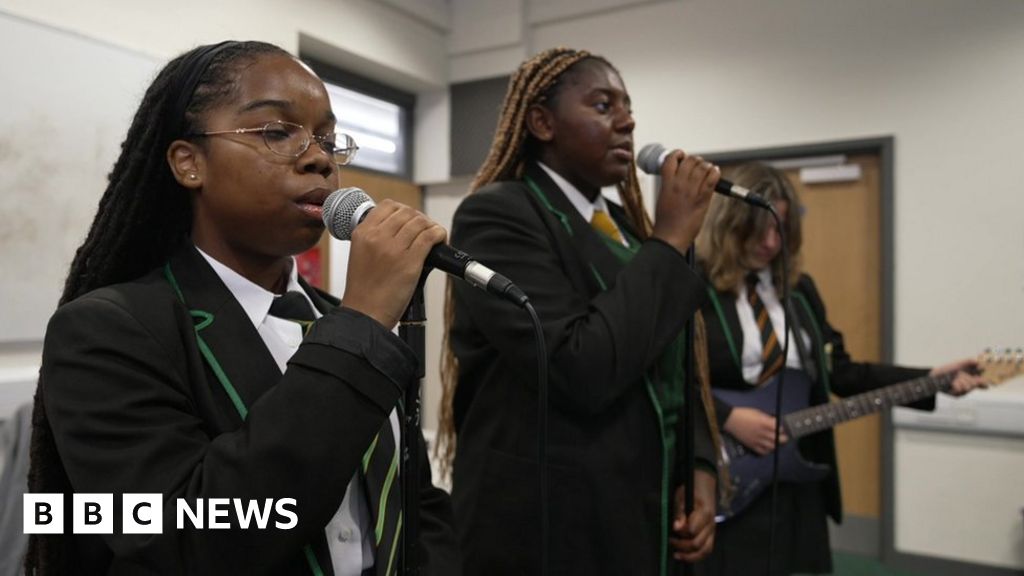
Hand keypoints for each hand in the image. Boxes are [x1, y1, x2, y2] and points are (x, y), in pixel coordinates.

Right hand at [341, 199, 446, 328]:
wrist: (365, 314)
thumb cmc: (364, 290)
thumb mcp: (360, 254)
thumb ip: (375, 239)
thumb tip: (400, 229)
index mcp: (362, 233)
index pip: (388, 206)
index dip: (403, 210)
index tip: (409, 219)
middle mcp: (377, 236)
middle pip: (407, 212)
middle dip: (419, 219)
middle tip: (424, 230)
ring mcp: (394, 247)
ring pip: (420, 222)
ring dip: (431, 227)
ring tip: (434, 236)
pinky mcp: (410, 260)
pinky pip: (430, 236)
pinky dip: (439, 234)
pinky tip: (440, 239)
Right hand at [651, 150, 719, 253]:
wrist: (670, 237)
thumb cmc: (666, 222)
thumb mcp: (662, 198)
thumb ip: (670, 185)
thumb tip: (678, 177)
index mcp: (666, 184)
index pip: (671, 159)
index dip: (678, 154)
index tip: (681, 157)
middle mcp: (679, 184)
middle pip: (689, 160)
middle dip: (695, 160)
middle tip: (697, 164)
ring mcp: (691, 191)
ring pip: (702, 166)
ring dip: (706, 165)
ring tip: (707, 169)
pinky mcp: (703, 198)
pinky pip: (712, 178)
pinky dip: (715, 172)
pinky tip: (715, 173)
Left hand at [670, 470, 715, 562]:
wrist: (705, 485)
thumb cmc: (692, 489)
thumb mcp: (682, 496)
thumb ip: (680, 513)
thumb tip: (676, 528)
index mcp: (705, 513)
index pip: (692, 530)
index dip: (681, 532)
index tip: (672, 529)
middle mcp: (711, 524)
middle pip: (698, 543)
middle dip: (682, 545)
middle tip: (670, 540)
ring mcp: (712, 531)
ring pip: (705, 551)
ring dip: (690, 556)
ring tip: (676, 555)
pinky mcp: (711, 535)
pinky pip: (706, 550)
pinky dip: (696, 556)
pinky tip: (685, 555)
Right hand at [723, 407, 787, 454]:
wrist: (731, 419)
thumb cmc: (744, 414)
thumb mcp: (757, 412)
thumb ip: (767, 419)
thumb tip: (775, 423)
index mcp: (764, 422)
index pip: (779, 428)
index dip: (781, 429)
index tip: (780, 428)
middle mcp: (762, 432)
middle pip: (778, 439)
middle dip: (783, 438)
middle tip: (783, 437)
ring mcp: (757, 440)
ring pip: (772, 447)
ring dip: (775, 444)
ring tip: (775, 442)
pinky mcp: (751, 445)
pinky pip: (762, 452)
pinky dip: (767, 451)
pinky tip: (767, 447)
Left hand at [929, 358, 988, 395]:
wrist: (934, 377)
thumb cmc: (947, 370)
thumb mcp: (958, 364)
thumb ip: (968, 361)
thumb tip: (977, 361)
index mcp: (971, 378)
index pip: (982, 381)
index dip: (988, 382)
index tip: (990, 381)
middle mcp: (969, 385)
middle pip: (977, 383)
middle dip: (970, 378)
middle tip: (962, 375)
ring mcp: (964, 391)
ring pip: (968, 386)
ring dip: (961, 380)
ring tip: (954, 378)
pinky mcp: (958, 395)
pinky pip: (960, 390)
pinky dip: (955, 385)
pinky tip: (951, 383)